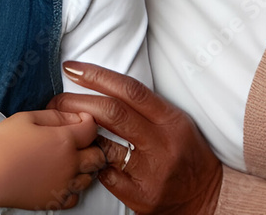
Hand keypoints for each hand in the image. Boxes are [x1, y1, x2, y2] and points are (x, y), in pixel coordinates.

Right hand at [0, 109, 103, 210]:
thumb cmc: (4, 143)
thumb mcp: (28, 117)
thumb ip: (56, 115)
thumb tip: (74, 117)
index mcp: (64, 140)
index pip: (91, 129)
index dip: (88, 121)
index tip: (82, 120)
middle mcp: (70, 164)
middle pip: (97, 156)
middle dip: (92, 145)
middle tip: (80, 140)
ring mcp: (64, 185)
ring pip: (90, 177)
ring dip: (85, 167)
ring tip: (70, 158)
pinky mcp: (55, 201)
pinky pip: (76, 196)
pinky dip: (74, 187)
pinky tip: (62, 177)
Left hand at [52, 63, 221, 214]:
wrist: (209, 198)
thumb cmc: (188, 152)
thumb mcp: (175, 121)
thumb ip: (144, 105)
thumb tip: (102, 83)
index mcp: (170, 120)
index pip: (129, 90)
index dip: (97, 75)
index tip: (72, 68)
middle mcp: (161, 144)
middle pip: (112, 114)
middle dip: (77, 103)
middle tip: (56, 101)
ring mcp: (152, 173)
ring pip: (105, 147)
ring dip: (78, 136)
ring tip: (61, 127)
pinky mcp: (143, 198)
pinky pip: (107, 177)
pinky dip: (93, 165)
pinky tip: (86, 159)